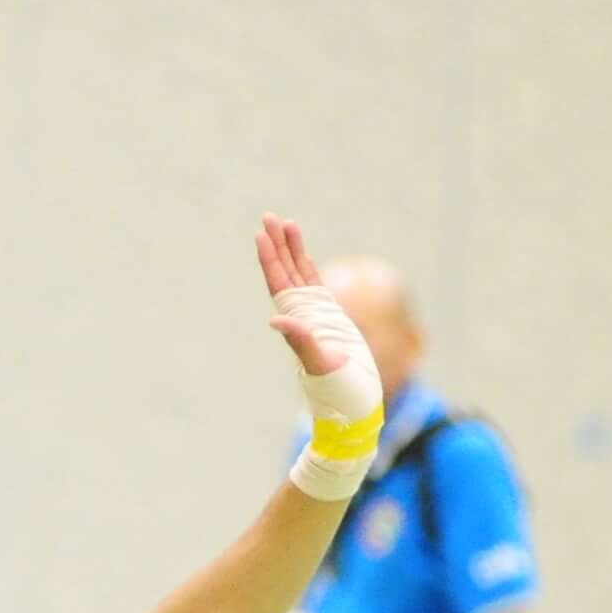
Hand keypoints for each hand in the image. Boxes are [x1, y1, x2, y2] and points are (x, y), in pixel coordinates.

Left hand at [257, 215, 362, 383]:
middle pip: (284, 271)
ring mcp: (312, 310)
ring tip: (285, 223)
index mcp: (294, 319)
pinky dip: (306, 264)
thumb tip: (275, 320)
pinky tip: (300, 251)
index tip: (261, 236)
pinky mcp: (327, 312)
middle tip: (268, 217)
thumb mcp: (317, 361)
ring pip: (298, 272)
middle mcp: (299, 312)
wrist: (350, 396)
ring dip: (291, 248)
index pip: (278, 282)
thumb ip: (300, 339)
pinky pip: (313, 282)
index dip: (270, 259)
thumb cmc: (335, 383)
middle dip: (276, 244)